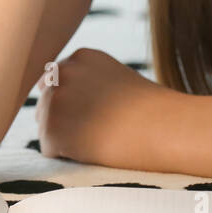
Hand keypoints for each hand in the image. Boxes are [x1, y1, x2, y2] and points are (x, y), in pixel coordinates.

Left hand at [34, 47, 174, 169]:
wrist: (166, 129)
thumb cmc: (151, 112)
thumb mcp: (118, 81)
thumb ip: (87, 82)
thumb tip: (51, 92)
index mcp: (82, 56)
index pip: (57, 81)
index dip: (75, 103)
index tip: (100, 112)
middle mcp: (63, 70)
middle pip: (46, 102)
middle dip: (64, 119)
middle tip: (101, 127)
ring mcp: (55, 97)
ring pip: (45, 126)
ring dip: (66, 138)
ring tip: (101, 136)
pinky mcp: (52, 127)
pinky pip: (49, 150)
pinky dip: (67, 156)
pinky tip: (94, 149)